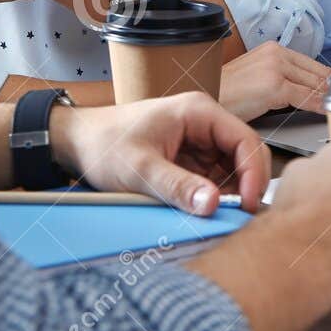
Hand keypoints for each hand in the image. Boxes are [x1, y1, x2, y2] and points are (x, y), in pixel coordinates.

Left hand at [51, 92, 269, 214]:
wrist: (76, 142)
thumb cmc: (103, 145)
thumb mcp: (140, 169)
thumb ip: (177, 186)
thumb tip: (214, 205)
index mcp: (199, 112)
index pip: (246, 140)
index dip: (254, 174)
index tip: (249, 206)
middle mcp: (204, 123)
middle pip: (245, 156)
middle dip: (246, 187)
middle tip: (238, 219)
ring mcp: (199, 141)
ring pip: (232, 171)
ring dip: (230, 195)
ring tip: (220, 219)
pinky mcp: (190, 158)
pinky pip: (214, 179)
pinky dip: (214, 197)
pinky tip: (205, 212)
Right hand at [218, 42, 330, 120]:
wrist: (205, 99)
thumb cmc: (225, 94)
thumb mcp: (256, 79)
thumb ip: (281, 80)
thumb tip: (306, 93)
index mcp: (273, 49)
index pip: (313, 65)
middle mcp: (276, 54)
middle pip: (318, 74)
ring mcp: (276, 68)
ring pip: (315, 85)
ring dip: (330, 98)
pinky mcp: (274, 85)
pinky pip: (307, 97)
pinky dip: (320, 106)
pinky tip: (327, 113)